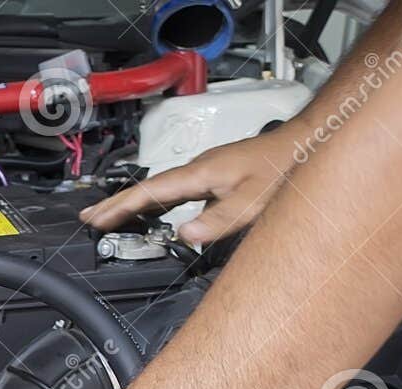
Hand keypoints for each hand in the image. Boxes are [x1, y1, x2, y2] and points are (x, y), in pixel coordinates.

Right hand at [79, 128, 302, 245]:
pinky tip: (157, 212)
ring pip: (162, 188)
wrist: (312, 140)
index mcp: (201, 174)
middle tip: (88, 217)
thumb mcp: (255, 201)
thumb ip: (218, 221)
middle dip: (116, 203)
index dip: (120, 207)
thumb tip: (184, 235)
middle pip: (149, 188)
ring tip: (112, 217)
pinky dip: (158, 202)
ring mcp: (209, 170)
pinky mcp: (219, 174)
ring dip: (135, 203)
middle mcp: (199, 169)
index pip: (150, 192)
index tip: (94, 219)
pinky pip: (178, 190)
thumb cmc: (287, 167)